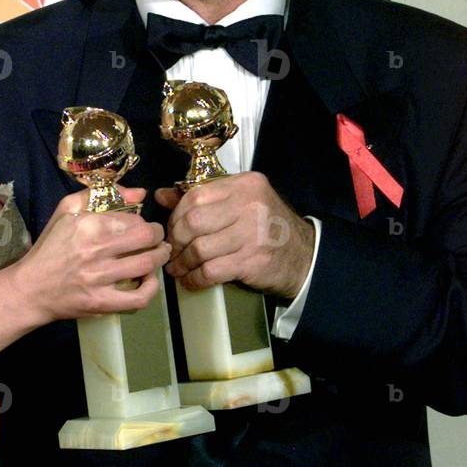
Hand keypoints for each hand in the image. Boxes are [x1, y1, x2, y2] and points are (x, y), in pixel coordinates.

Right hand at [13, 188, 170, 323]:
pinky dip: (151, 289)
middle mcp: (95, 249)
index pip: (134, 219)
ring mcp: (99, 278)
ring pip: (147, 264)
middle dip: (159, 236)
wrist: (30, 288)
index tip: (141, 227)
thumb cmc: (50, 248)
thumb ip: (100, 194)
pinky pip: (139, 298)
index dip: (143, 222)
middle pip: (146, 238)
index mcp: (88, 224)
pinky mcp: (101, 302)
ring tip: (159, 255)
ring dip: (160, 258)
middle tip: (157, 239)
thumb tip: (140, 193)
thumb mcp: (67, 210)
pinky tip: (149, 281)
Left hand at [156, 172, 313, 300]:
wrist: (305, 257)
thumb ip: (203, 198)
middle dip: (177, 240)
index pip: (196, 196)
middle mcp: (249, 205)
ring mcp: (253, 234)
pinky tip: (191, 281)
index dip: (177, 216)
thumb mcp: (239, 204)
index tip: (173, 230)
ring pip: (199, 248)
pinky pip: (211, 271)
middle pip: (193, 222)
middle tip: (173, 251)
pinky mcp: (252, 261)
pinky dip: (195, 279)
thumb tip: (161, 196)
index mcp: (244, 185)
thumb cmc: (267, 228)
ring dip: (183, 262)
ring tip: (178, 268)